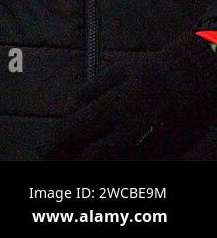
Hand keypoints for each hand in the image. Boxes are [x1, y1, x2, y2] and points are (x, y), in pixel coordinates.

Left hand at [42, 33, 216, 159]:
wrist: (196, 80)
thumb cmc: (150, 72)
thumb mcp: (117, 72)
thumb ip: (89, 91)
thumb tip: (66, 110)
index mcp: (121, 101)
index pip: (82, 125)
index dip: (58, 140)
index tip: (40, 149)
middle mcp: (137, 125)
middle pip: (98, 154)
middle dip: (72, 161)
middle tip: (52, 161)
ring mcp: (154, 142)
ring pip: (117, 163)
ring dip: (92, 165)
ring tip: (71, 162)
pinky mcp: (168, 155)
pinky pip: (137, 164)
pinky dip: (117, 165)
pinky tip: (102, 162)